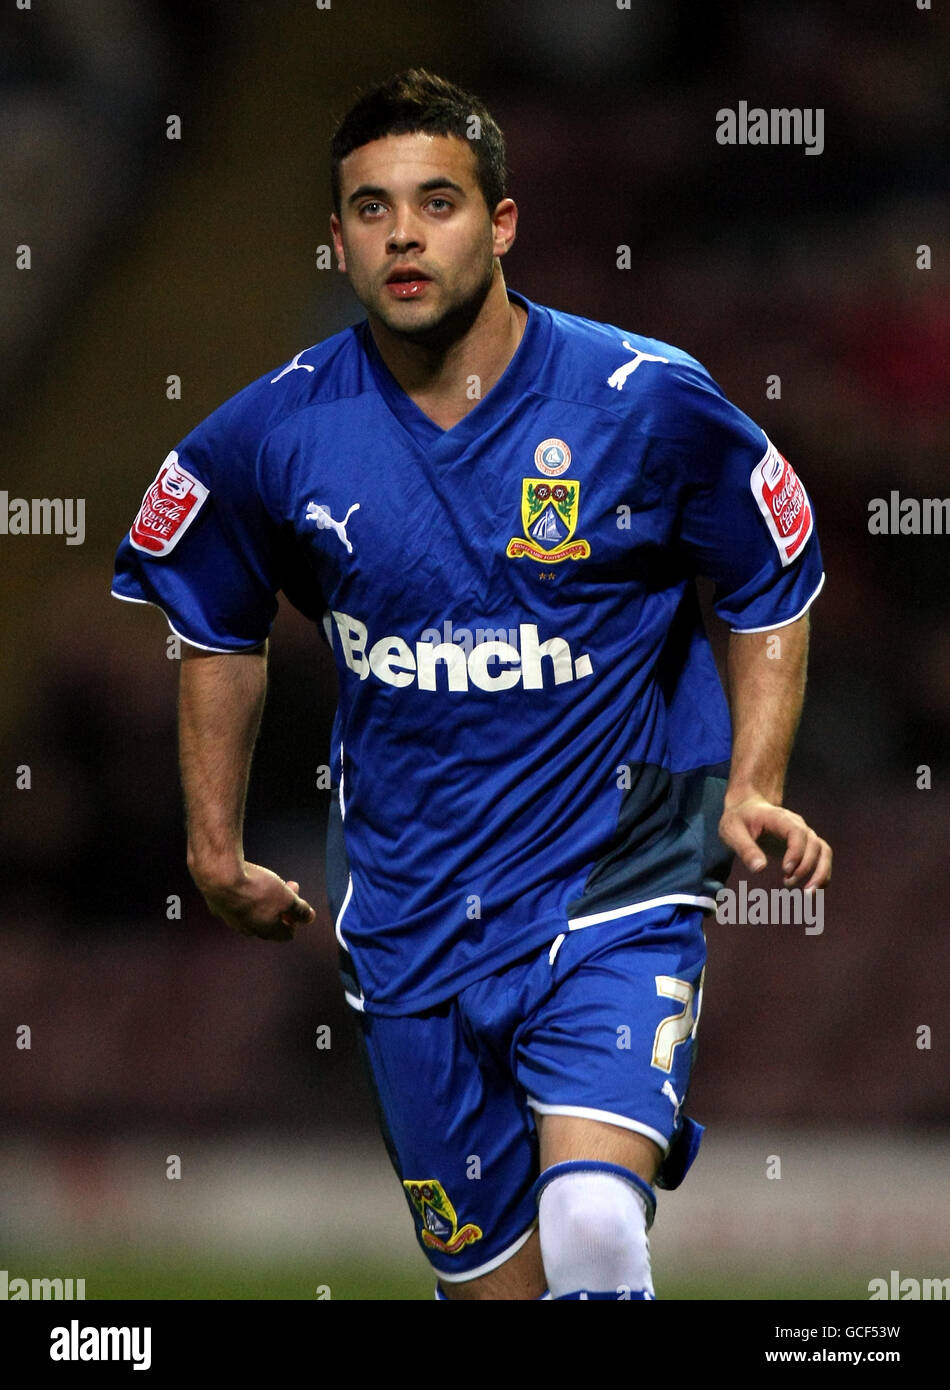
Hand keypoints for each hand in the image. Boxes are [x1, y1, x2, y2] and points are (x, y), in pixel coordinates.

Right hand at [196, 861, 315, 940]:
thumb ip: (300, 910)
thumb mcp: (287, 898)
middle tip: (287, 889)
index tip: (296, 908)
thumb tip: (309, 918)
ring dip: (263, 903)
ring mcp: (231, 920)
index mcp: (266, 930)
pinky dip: (245, 897)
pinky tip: (247, 883)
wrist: (222, 877)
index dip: (295, 921)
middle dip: (281, 908)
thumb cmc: (255, 889)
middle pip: (269, 923)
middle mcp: (248, 929)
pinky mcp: (219, 907)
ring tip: (269, 885)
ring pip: (252, 915)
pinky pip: (237, 905)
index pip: (286, 934)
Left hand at [719, 795, 831, 890]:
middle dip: (807, 868)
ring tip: (808, 894)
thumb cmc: (739, 820)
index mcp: (779, 818)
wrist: (747, 809)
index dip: (796, 852)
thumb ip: (745, 849)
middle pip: (814, 844)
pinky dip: (822, 873)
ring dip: (820, 873)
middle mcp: (797, 825)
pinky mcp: (805, 845)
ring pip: (824, 851)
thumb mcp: (733, 832)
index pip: (797, 832)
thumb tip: (760, 869)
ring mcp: (804, 834)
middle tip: (788, 884)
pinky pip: (822, 857)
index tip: (785, 870)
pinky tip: (812, 889)